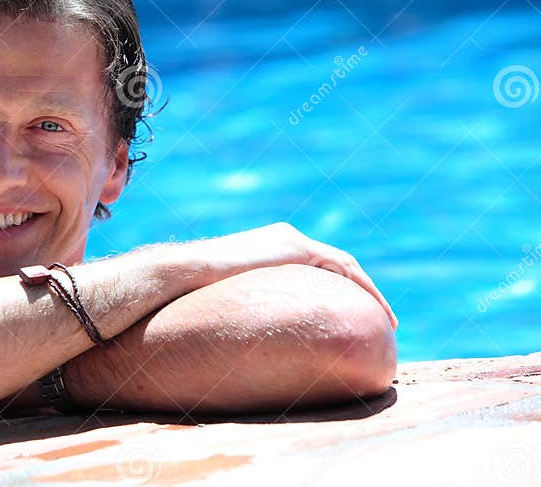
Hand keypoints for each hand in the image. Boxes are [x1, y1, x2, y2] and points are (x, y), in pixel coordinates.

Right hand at [184, 222, 397, 328]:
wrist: (188, 272)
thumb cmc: (199, 292)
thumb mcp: (235, 298)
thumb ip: (254, 305)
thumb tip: (255, 335)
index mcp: (273, 247)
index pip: (320, 265)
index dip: (342, 288)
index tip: (354, 312)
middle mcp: (286, 238)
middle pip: (338, 263)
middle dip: (363, 289)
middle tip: (382, 318)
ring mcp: (292, 239)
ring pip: (346, 264)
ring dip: (369, 291)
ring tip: (385, 320)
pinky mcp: (295, 247)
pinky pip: (342, 268)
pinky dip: (362, 288)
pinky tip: (371, 311)